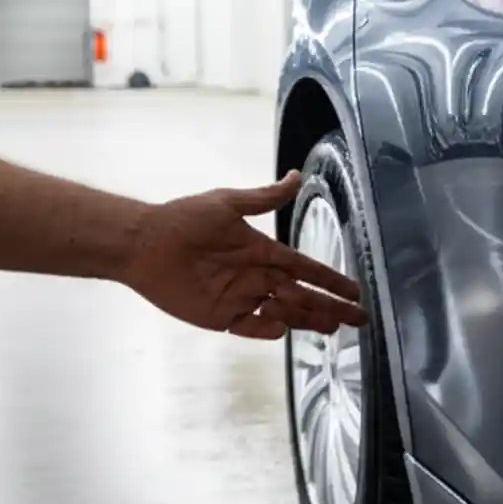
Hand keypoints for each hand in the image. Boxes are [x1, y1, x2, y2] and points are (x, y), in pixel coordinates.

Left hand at [119, 171, 366, 338]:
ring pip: (285, 313)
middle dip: (330, 307)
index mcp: (263, 252)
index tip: (355, 290)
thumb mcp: (227, 203)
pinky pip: (253, 328)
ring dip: (307, 318)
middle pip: (303, 296)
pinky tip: (281, 325)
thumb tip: (297, 175)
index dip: (331, 280)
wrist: (145, 244)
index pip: (306, 269)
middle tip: (357, 320)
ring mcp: (241, 299)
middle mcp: (257, 278)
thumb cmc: (185, 219)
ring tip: (330, 326)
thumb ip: (264, 197)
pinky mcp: (222, 318)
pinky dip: (269, 328)